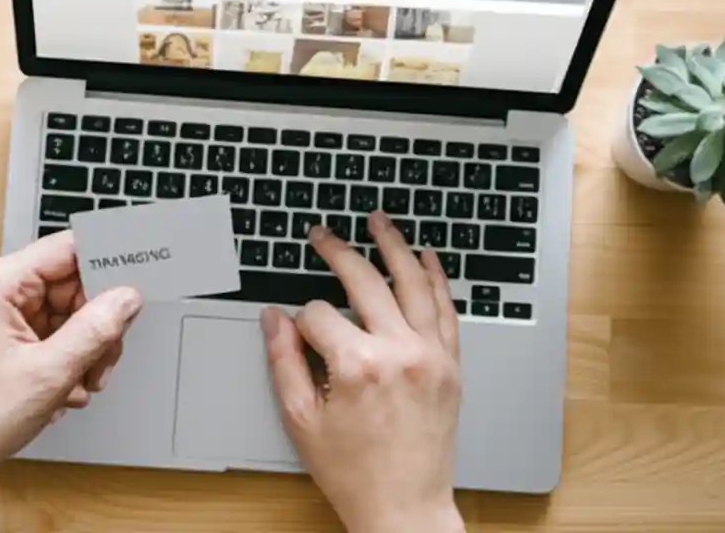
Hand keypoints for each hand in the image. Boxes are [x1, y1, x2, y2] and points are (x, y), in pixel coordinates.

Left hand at [0, 231, 142, 484]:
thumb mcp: (49, 373)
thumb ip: (95, 329)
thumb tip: (129, 296)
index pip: (67, 249)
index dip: (105, 266)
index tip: (136, 290)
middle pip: (70, 283)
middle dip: (95, 323)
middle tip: (104, 362)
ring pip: (65, 311)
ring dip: (84, 348)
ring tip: (83, 385)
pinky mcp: (1, 336)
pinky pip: (50, 333)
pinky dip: (67, 359)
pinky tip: (67, 390)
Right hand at [262, 211, 463, 532]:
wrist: (405, 508)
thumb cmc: (353, 472)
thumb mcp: (300, 419)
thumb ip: (283, 361)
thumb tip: (273, 317)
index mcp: (357, 366)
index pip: (318, 314)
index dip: (300, 322)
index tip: (298, 338)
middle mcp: (399, 353)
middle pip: (364, 282)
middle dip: (337, 252)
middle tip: (322, 234)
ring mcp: (431, 356)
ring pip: (412, 284)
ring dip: (394, 246)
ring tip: (379, 221)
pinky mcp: (451, 365)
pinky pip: (446, 309)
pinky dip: (436, 279)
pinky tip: (425, 258)